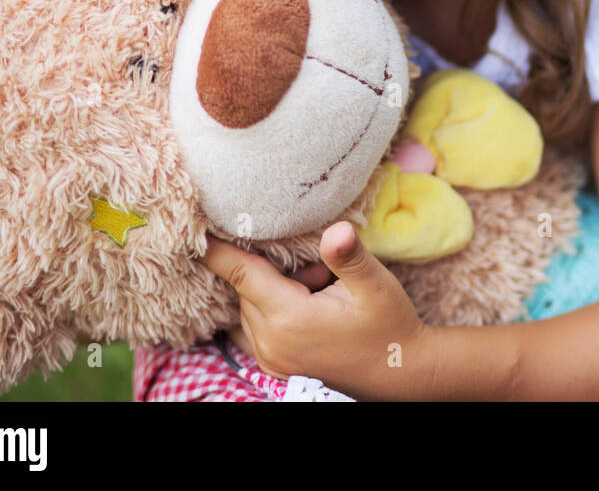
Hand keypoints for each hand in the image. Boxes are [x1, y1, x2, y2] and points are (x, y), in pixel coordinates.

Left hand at [203, 222, 433, 399]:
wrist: (400, 373)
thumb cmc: (389, 325)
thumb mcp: (375, 284)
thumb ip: (349, 256)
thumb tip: (336, 229)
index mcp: (289, 319)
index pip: (240, 274)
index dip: (218, 249)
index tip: (199, 225)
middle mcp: (271, 342)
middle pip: (247, 287)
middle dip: (274, 269)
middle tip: (318, 270)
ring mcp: (270, 358)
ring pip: (251, 306)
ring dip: (274, 289)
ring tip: (318, 290)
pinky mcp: (275, 365)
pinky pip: (256, 326)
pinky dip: (273, 307)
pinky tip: (309, 305)